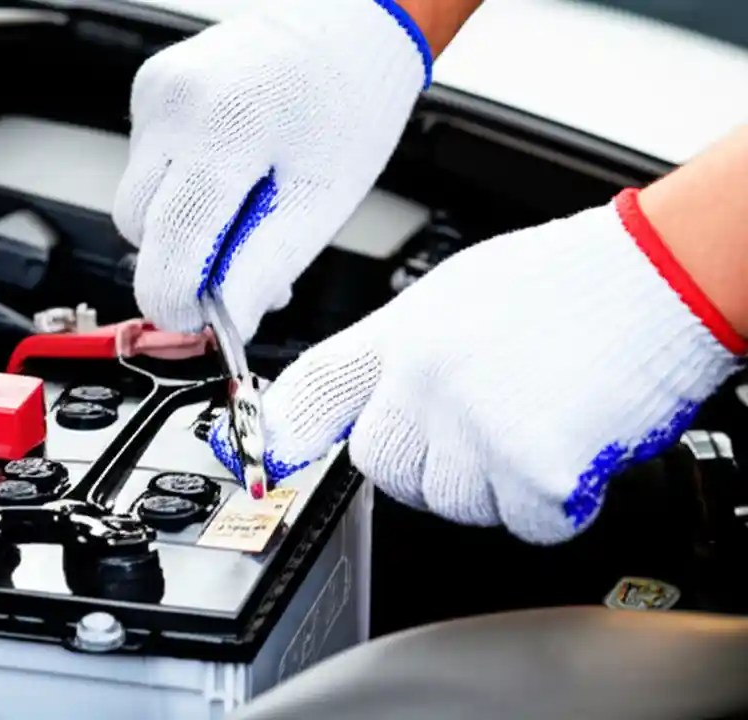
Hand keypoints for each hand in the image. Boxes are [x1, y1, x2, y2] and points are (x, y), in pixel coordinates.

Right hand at [113, 0, 431, 339]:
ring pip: (137, 201)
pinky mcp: (148, 90)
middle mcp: (174, 105)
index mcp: (224, 131)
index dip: (180, 305)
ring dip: (180, 221)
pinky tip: (226, 167)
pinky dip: (180, 183)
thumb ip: (262, 270)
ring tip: (241, 202)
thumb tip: (223, 324)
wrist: (347, 30)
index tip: (203, 321)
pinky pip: (145, 165)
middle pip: (139, 230)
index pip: (166, 252)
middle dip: (183, 258)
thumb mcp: (321, 204)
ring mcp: (154, 93)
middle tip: (244, 254)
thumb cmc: (347, 105)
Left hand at [209, 190, 741, 542]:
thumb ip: (398, 351)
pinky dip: (554, 503)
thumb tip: (353, 400)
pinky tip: (572, 445)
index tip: (263, 461)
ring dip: (493, 486)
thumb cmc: (572, 282)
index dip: (280, 431)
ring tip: (538, 421)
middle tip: (485, 426)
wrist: (659, 275)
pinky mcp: (528, 470)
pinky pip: (524, 524)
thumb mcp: (457, 294)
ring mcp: (473, 426)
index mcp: (405, 333)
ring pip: (452, 504)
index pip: (317, 388)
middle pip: (385, 468)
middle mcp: (424, 379)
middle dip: (429, 463)